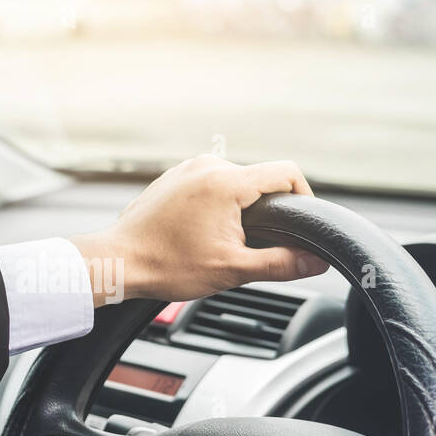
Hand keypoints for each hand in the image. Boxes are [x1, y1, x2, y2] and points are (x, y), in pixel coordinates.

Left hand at [69, 156, 327, 306]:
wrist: (119, 261)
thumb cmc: (167, 265)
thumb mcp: (232, 269)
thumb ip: (280, 264)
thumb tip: (316, 262)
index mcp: (226, 182)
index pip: (287, 173)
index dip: (303, 198)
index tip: (299, 224)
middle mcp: (208, 165)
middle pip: (260, 178)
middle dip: (267, 209)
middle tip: (256, 244)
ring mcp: (188, 168)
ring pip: (236, 181)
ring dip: (241, 208)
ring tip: (225, 241)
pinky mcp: (175, 177)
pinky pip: (211, 183)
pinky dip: (218, 204)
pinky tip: (203, 232)